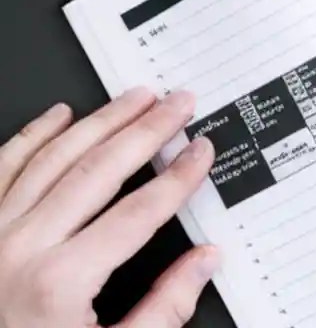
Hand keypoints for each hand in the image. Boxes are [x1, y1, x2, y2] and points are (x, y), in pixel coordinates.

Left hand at [0, 89, 217, 327]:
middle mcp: (19, 250)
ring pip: (50, 159)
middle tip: (177, 103)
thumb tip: (204, 261)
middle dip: (145, 130)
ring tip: (134, 99)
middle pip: (96, 171)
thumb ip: (164, 310)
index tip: (201, 151)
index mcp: (59, 284)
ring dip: (98, 122)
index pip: (138, 213)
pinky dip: (31, 137)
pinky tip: (58, 117)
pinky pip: (2, 168)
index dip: (177, 178)